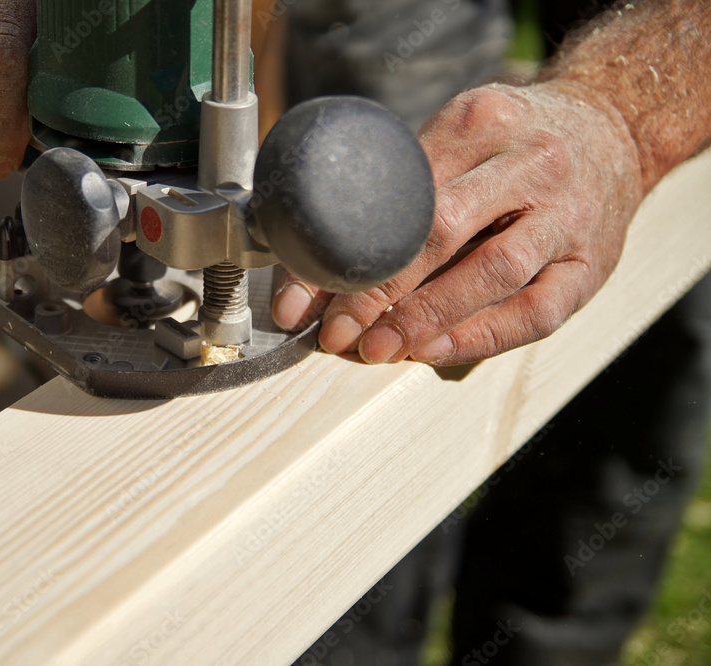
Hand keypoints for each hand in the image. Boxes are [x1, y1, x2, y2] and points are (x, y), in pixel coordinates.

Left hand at [272, 83, 643, 365]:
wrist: (614, 129)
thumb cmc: (515, 142)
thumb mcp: (459, 133)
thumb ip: (404, 185)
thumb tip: (318, 260)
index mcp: (481, 123)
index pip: (400, 192)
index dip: (346, 249)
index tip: (303, 293)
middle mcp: (529, 164)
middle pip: (443, 230)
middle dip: (379, 289)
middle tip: (336, 330)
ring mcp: (566, 215)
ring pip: (493, 271)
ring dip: (427, 317)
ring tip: (378, 348)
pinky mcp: (590, 264)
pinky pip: (535, 311)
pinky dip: (480, 336)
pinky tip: (434, 350)